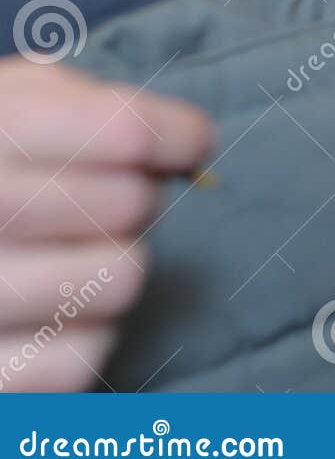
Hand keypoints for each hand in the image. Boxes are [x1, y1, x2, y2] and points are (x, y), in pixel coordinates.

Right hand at [0, 60, 213, 390]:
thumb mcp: (16, 104)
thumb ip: (92, 107)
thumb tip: (192, 141)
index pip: (125, 130)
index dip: (173, 134)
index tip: (191, 140)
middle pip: (130, 204)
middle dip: (134, 198)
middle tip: (99, 200)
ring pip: (120, 278)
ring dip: (110, 266)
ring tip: (63, 256)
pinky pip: (86, 354)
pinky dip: (83, 335)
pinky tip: (44, 312)